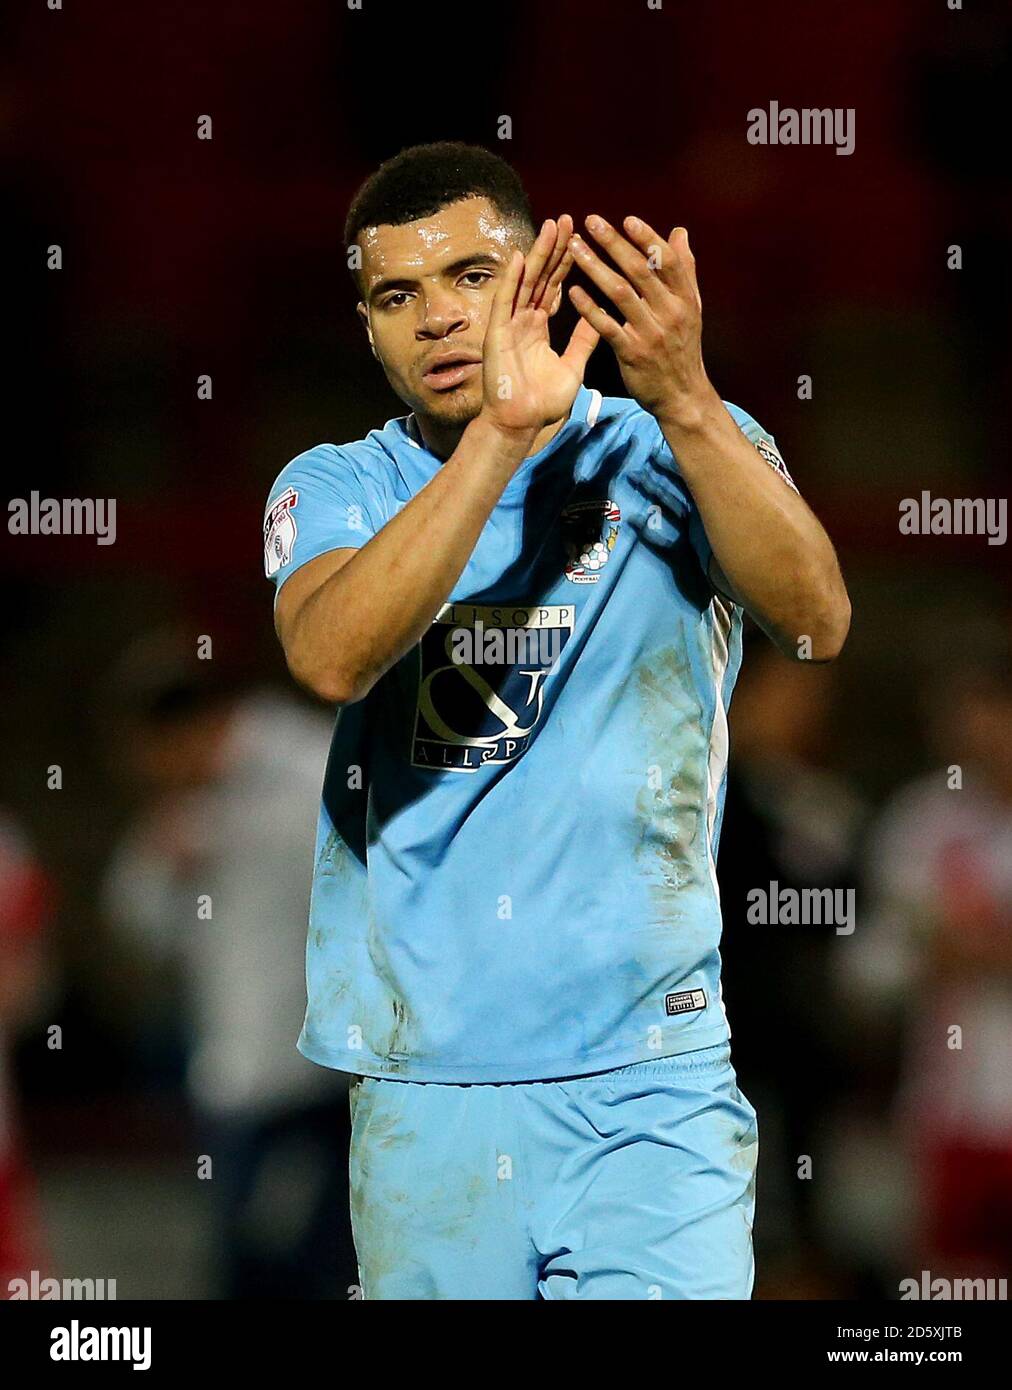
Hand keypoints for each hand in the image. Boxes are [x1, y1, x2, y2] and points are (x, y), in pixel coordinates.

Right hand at [481, 216, 599, 434]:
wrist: (521, 423)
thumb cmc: (543, 401)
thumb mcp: (573, 365)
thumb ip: (584, 340)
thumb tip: (601, 316)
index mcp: (539, 327)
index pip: (554, 286)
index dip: (566, 262)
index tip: (580, 237)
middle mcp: (523, 320)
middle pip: (541, 277)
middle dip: (554, 249)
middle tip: (567, 219)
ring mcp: (509, 325)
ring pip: (525, 282)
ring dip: (537, 255)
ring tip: (550, 227)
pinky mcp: (497, 335)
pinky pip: (505, 303)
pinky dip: (512, 280)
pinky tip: (521, 257)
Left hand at [568, 215, 717, 429]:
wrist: (682, 396)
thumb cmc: (683, 349)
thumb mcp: (692, 308)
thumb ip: (685, 270)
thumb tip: (680, 232)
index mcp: (684, 298)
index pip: (667, 260)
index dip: (647, 238)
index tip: (627, 219)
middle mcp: (669, 312)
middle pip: (640, 270)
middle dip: (614, 243)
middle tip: (591, 222)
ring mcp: (650, 332)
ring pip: (620, 292)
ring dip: (595, 267)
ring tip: (574, 248)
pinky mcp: (632, 353)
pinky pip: (606, 326)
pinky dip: (589, 307)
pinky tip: (572, 292)